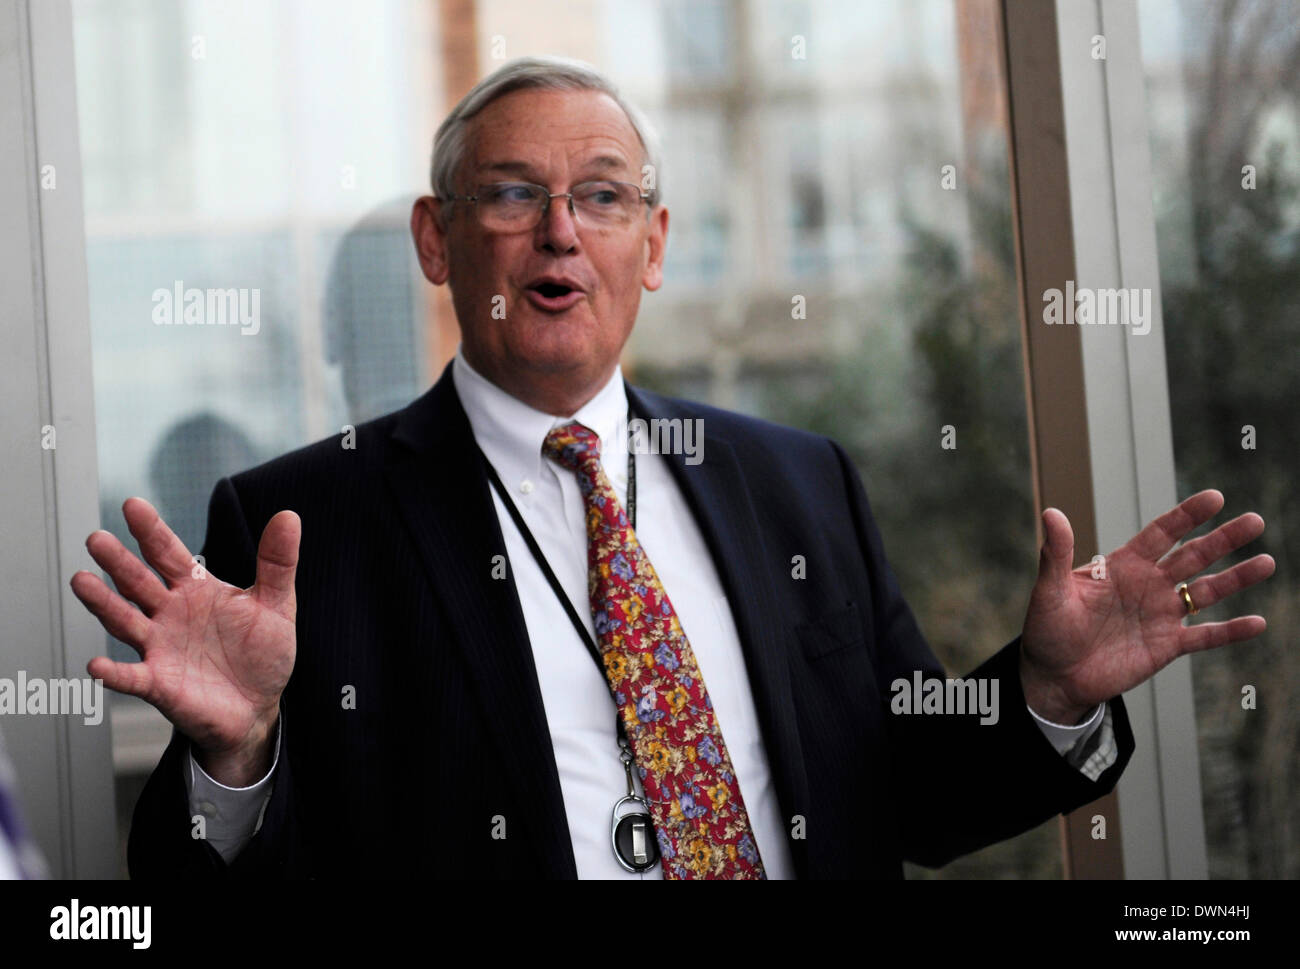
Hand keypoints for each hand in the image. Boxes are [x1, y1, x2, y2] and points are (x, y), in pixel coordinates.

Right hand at [71, 497, 299, 784]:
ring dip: (103, 603)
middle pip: (138, 582)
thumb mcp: (276, 604)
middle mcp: (169, 614)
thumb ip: (277, 562)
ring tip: (81, 581)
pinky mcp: (159, 684)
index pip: (168, 553)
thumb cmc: (261, 653)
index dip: (152, 531)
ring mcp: (160, 648)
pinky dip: (113, 672)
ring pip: (125, 621)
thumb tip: (288, 516)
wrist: (258, 706)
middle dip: (118, 561)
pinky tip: (98, 665)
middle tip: (97, 538)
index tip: (133, 505)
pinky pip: (132, 677)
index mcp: (196, 590)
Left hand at [1019, 489, 1273, 723]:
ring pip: (1205, 591)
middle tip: (1253, 521)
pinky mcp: (1167, 646)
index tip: (1215, 498)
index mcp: (1122, 566)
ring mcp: (1160, 615)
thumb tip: (1051, 513)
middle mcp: (1148, 585)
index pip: (1160, 534)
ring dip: (1235, 579)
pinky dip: (1230, 631)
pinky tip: (1257, 622)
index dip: (1186, 516)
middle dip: (1223, 540)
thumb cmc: (1047, 630)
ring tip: (1266, 562)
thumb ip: (1056, 553)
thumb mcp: (1050, 590)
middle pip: (1192, 556)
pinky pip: (1205, 637)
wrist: (1053, 676)